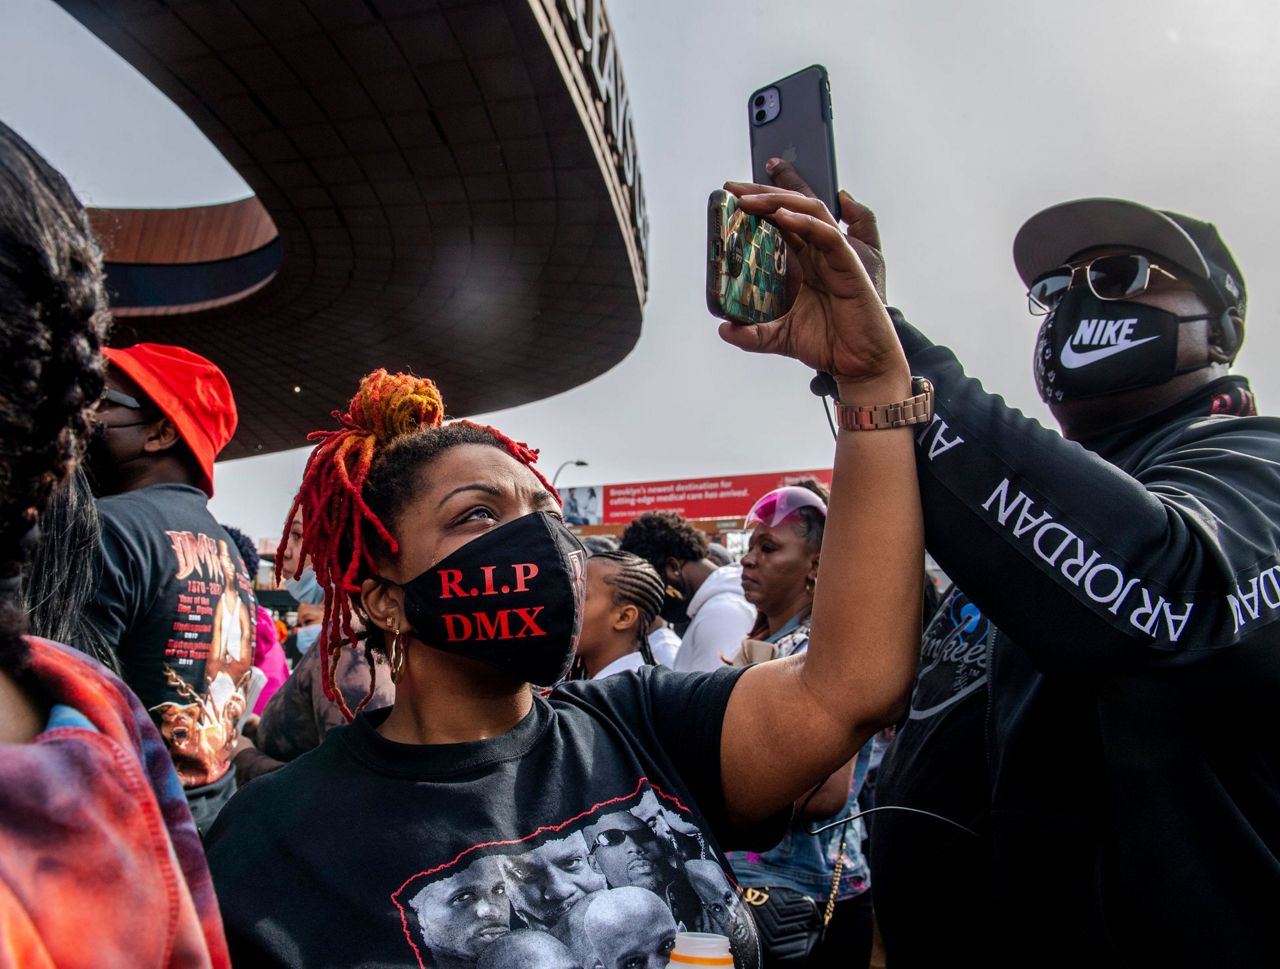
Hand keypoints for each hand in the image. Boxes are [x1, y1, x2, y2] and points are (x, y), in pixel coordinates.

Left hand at [718, 182, 906, 390]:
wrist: (859, 366)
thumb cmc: (826, 345)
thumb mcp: (778, 338)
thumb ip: (752, 334)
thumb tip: (723, 328)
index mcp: (803, 263)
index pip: (779, 223)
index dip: (758, 205)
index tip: (728, 196)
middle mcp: (818, 254)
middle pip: (792, 208)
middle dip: (762, 193)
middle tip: (732, 187)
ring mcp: (834, 256)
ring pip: (808, 212)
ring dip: (778, 201)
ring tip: (749, 199)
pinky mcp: (849, 265)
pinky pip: (827, 235)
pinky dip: (805, 222)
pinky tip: (782, 216)